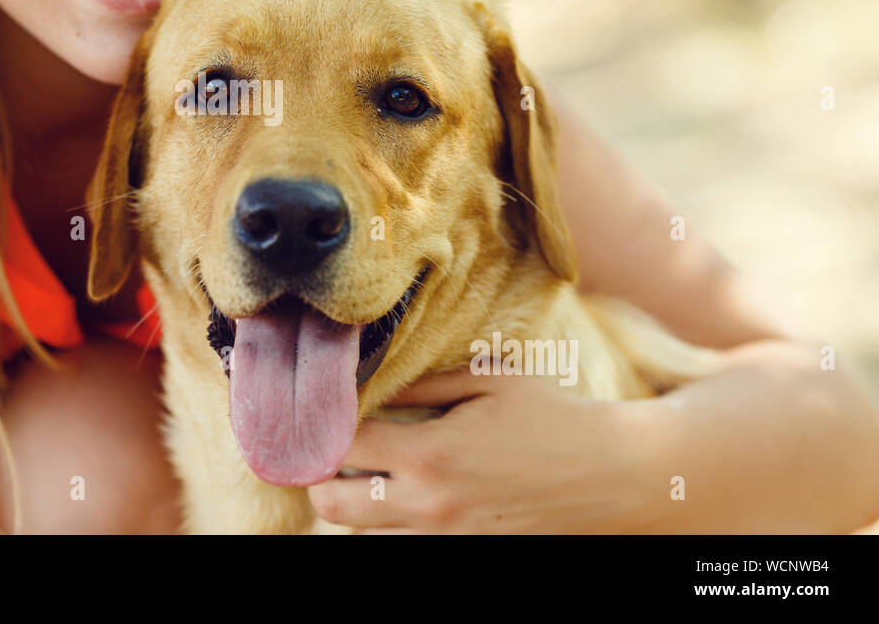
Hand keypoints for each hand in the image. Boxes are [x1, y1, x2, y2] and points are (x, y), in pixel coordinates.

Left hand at [307, 365, 652, 532]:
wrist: (613, 476)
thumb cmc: (552, 418)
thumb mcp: (486, 382)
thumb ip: (420, 385)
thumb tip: (366, 382)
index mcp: (431, 455)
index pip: (341, 447)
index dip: (327, 426)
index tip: (333, 410)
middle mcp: (429, 506)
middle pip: (332, 505)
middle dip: (326, 475)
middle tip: (345, 450)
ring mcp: (444, 540)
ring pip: (362, 535)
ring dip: (358, 504)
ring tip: (378, 474)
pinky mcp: (462, 556)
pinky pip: (402, 549)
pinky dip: (391, 527)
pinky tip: (408, 499)